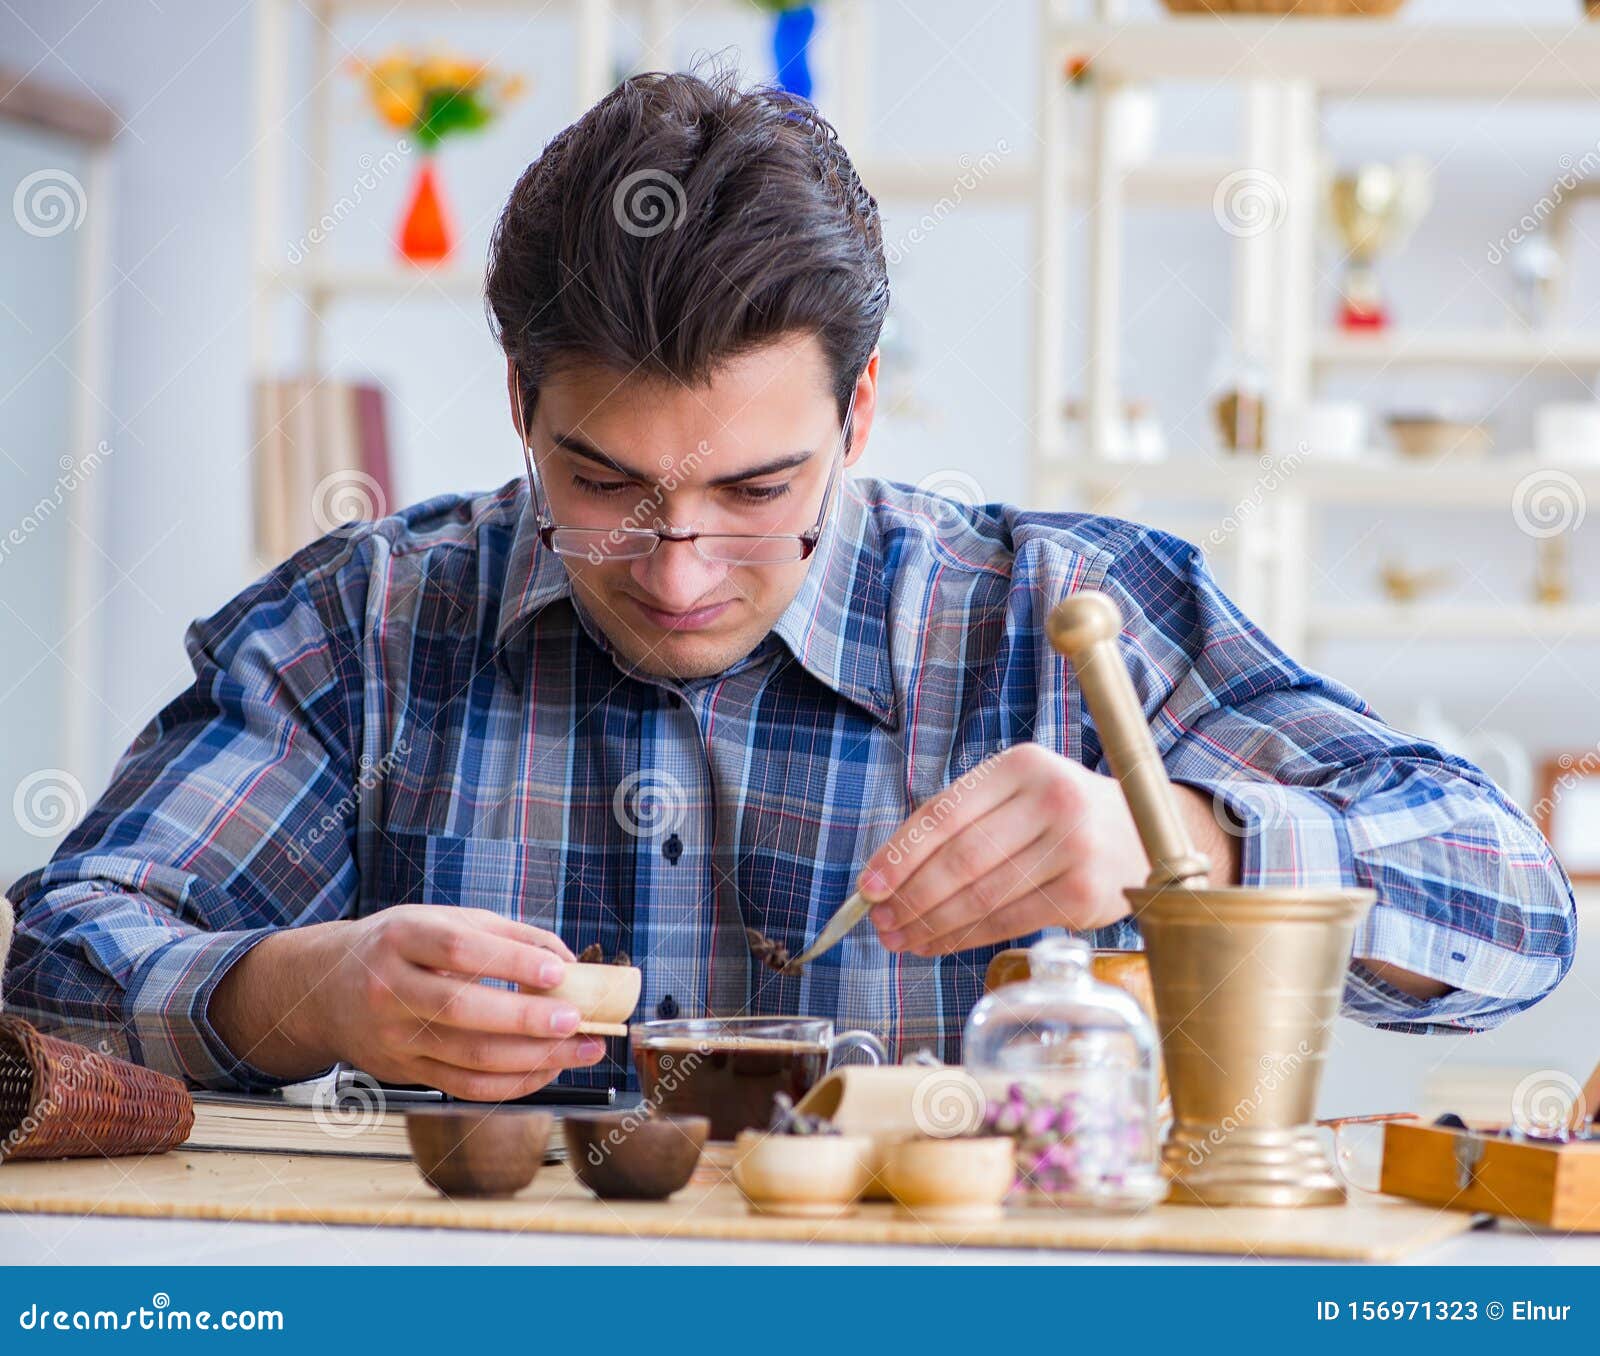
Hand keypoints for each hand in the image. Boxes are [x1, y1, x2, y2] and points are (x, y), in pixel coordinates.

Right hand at [211, 905, 606, 1099]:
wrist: (325, 989)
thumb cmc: (400, 947)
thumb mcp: (444, 920)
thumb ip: (507, 935)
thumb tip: (568, 960)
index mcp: (401, 938)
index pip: (458, 951)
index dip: (510, 963)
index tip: (558, 971)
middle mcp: (389, 989)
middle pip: (462, 1010)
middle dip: (527, 1020)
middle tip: (577, 1020)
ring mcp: (393, 1037)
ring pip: (468, 1057)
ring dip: (533, 1058)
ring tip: (581, 1049)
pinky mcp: (403, 1072)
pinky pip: (464, 1086)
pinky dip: (513, 1083)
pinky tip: (547, 1069)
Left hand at [856, 744, 1234, 956]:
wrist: (1141, 833)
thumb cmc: (1058, 814)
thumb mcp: (1015, 792)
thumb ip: (959, 821)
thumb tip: (886, 876)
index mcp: (1022, 765)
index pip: (945, 814)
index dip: (900, 855)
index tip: (867, 887)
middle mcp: (1052, 801)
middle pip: (962, 858)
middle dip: (911, 897)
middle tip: (880, 923)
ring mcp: (1074, 849)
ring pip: (983, 895)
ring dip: (932, 924)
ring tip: (900, 938)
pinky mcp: (1085, 894)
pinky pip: (1008, 922)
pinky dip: (965, 937)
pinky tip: (937, 944)